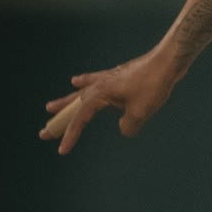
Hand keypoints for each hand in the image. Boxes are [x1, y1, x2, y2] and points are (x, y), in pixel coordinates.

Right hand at [39, 50, 177, 154]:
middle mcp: (99, 85)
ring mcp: (107, 79)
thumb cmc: (153, 85)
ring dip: (66, 102)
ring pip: (80, 93)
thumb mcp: (140, 112)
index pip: (80, 119)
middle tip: (44, 133)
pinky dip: (84, 83)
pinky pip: (94, 81)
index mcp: (99, 94)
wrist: (167, 61)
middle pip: (73, 106)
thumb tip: (123, 128)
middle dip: (59, 121)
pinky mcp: (117, 76)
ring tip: (50, 107)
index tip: (62, 150)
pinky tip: (76, 81)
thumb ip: (128, 126)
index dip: (70, 135)